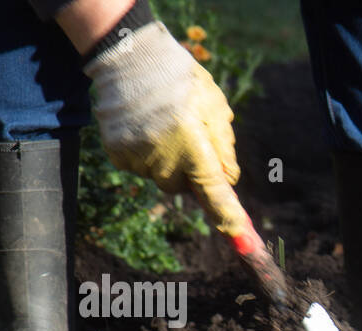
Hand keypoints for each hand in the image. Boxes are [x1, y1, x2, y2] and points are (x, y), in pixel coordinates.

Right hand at [83, 21, 243, 236]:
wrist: (128, 55)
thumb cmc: (181, 79)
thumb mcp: (215, 107)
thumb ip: (225, 148)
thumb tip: (228, 180)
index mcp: (194, 148)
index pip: (216, 195)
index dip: (230, 219)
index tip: (243, 243)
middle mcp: (164, 161)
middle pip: (187, 187)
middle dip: (192, 169)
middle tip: (187, 133)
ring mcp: (138, 161)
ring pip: (163, 177)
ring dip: (168, 159)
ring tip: (162, 121)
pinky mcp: (118, 155)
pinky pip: (141, 166)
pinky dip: (146, 152)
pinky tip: (143, 124)